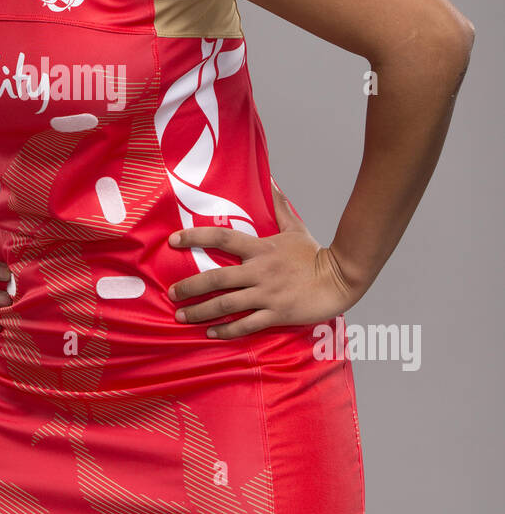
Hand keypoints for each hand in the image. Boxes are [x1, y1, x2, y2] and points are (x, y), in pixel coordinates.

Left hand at [167, 183, 363, 338]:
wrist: (341, 279)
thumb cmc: (315, 254)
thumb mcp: (296, 227)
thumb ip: (279, 207)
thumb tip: (271, 181)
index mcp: (261, 248)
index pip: (222, 237)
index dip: (196, 237)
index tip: (173, 240)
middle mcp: (259, 271)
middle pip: (217, 278)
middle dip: (190, 287)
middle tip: (171, 294)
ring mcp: (267, 294)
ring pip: (227, 305)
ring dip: (201, 312)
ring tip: (181, 317)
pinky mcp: (277, 314)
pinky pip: (247, 325)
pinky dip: (226, 330)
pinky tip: (210, 333)